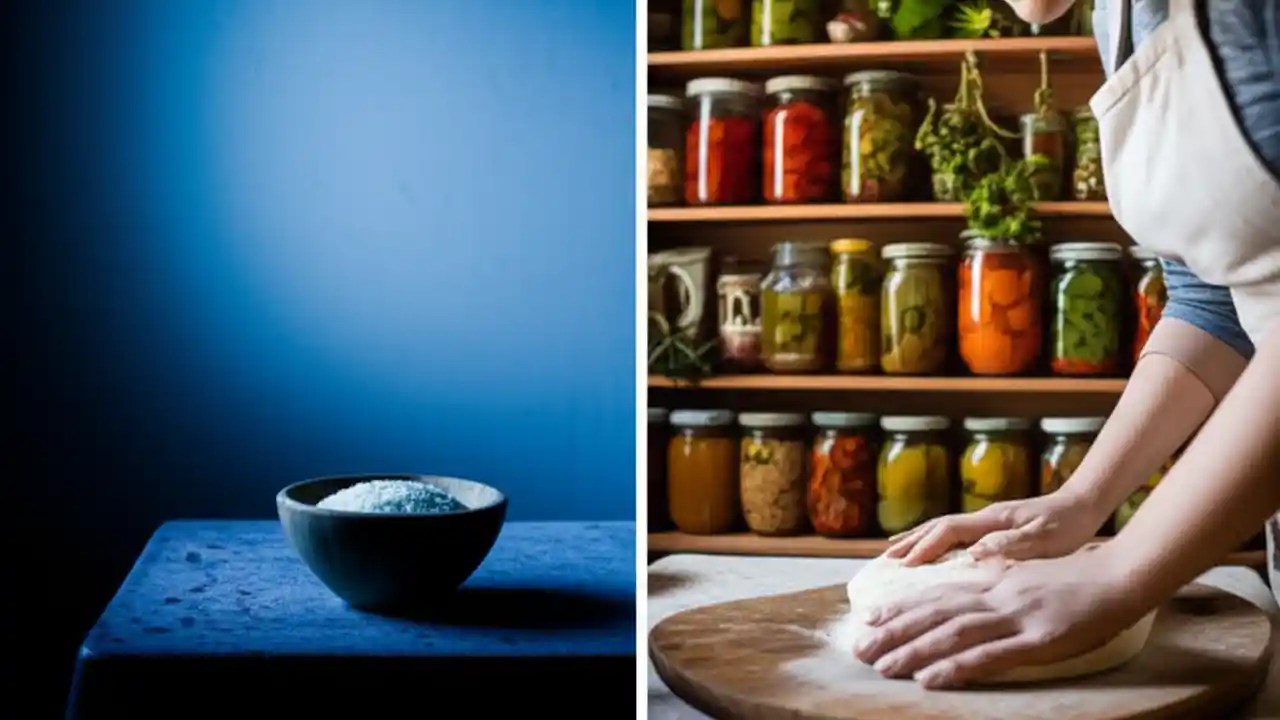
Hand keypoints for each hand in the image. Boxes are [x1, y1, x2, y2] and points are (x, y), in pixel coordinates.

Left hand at [853, 546, 1144, 687]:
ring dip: (913, 651)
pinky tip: (930, 679)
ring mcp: (1016, 617)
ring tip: (882, 666)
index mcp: (994, 580)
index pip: (938, 594)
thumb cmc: (1079, 578)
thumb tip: (971, 581)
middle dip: (893, 632)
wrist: (1122, 575)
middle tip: (860, 649)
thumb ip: (998, 578)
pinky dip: (956, 667)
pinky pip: (989, 656)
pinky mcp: (1038, 641)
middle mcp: (997, 595)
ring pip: (952, 634)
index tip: (870, 620)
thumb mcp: (1028, 573)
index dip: (901, 607)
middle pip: (934, 613)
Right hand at [885, 489, 1105, 565]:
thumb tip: (973, 553)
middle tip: (883, 562)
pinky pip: (953, 534)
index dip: (924, 547)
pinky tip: (928, 550)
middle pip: (936, 526)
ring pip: (942, 528)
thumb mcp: (1045, 540)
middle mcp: (983, 517)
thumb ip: (1011, 546)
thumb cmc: (1068, 526)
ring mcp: (986, 520)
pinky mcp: (991, 527)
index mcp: (992, 521)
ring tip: (893, 554)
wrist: (1082, 505)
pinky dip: (933, 540)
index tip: (904, 566)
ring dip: (916, 540)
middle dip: (909, 543)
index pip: (947, 530)